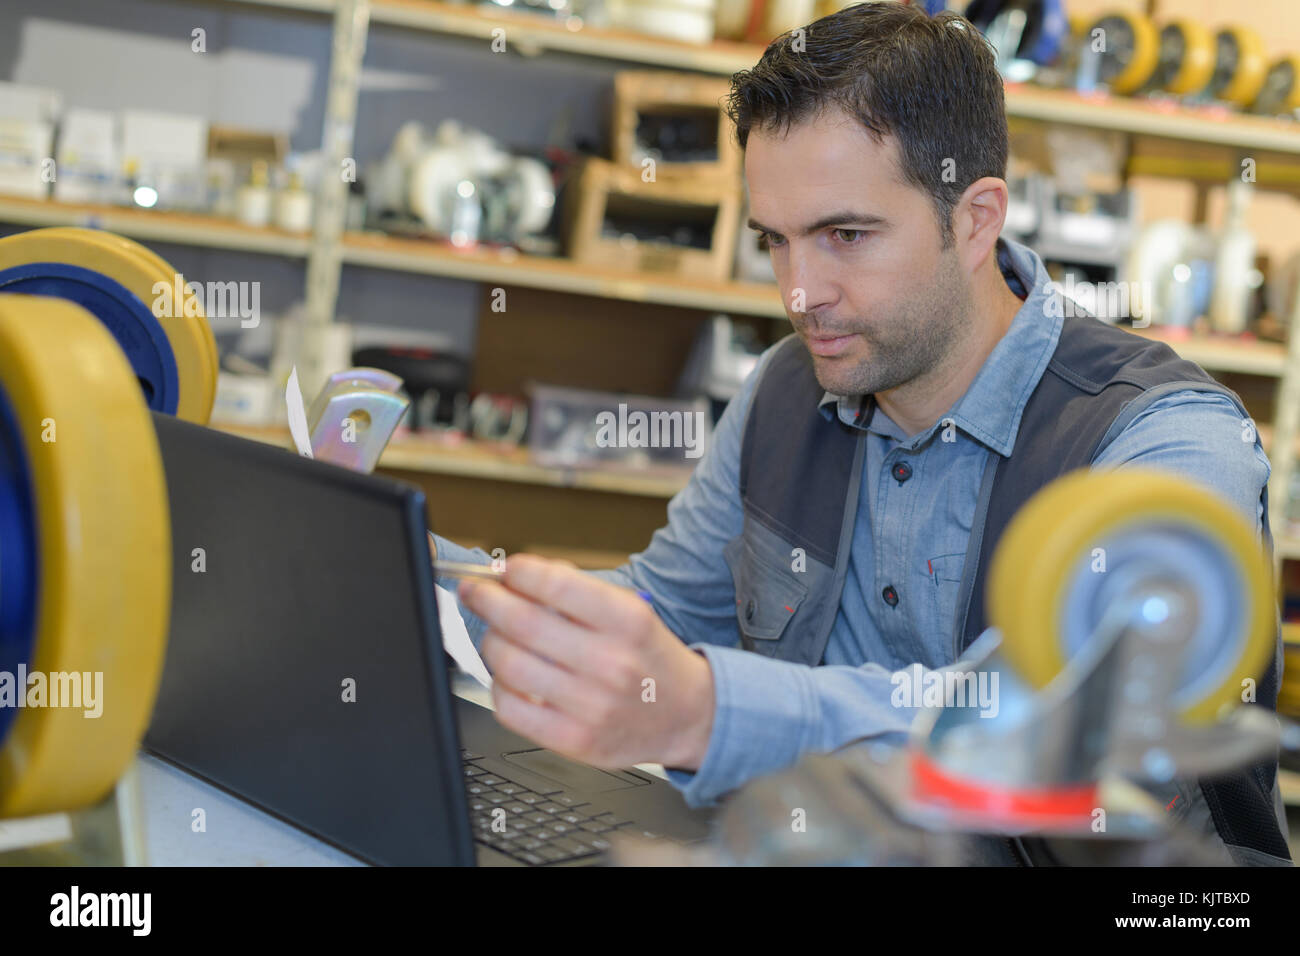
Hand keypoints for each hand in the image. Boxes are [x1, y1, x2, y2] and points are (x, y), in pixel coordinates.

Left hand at [457, 554, 714, 770]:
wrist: (686, 716)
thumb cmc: (650, 659)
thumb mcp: (631, 612)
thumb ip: (578, 590)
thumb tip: (519, 574)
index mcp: (628, 621)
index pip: (555, 583)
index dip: (518, 571)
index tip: (506, 569)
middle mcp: (611, 662)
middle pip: (521, 622)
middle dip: (486, 599)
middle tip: (476, 592)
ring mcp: (591, 706)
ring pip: (508, 664)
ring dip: (490, 641)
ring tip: (495, 635)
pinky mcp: (573, 741)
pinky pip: (510, 708)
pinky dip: (498, 685)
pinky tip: (508, 676)